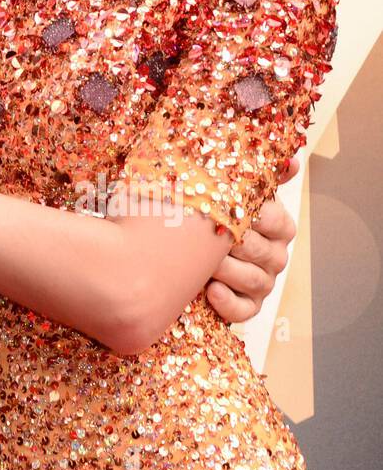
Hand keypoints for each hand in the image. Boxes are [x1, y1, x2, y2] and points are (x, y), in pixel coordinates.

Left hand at [205, 154, 298, 323]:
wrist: (177, 245)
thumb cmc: (206, 212)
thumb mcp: (229, 189)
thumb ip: (262, 175)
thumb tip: (291, 160)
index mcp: (278, 224)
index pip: (275, 220)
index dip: (249, 214)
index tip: (222, 206)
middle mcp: (275, 254)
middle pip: (262, 251)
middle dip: (231, 243)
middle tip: (202, 234)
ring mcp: (263, 282)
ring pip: (254, 279)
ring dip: (226, 270)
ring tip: (202, 261)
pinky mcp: (247, 306)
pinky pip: (244, 310)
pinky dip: (227, 302)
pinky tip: (210, 290)